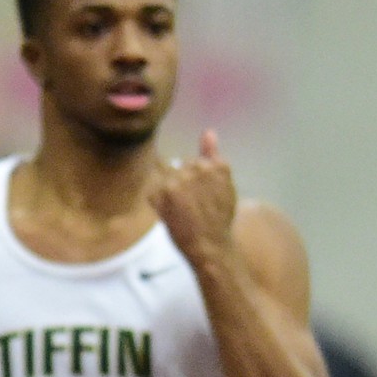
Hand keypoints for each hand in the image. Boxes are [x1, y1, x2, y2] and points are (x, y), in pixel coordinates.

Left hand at [149, 129, 236, 267]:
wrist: (210, 246)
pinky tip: (169, 215)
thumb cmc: (218, 218)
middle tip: (191, 208)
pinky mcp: (163, 192)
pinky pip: (152, 191)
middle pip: (179, 168)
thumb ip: (213, 156)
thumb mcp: (223, 184)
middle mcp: (198, 168)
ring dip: (168, 194)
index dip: (193, 184)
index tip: (198, 201)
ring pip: (165, 177)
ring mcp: (180, 178)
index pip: (193, 164)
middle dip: (181, 185)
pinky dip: (156, 203)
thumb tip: (208, 131)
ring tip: (182, 212)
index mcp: (216, 165)